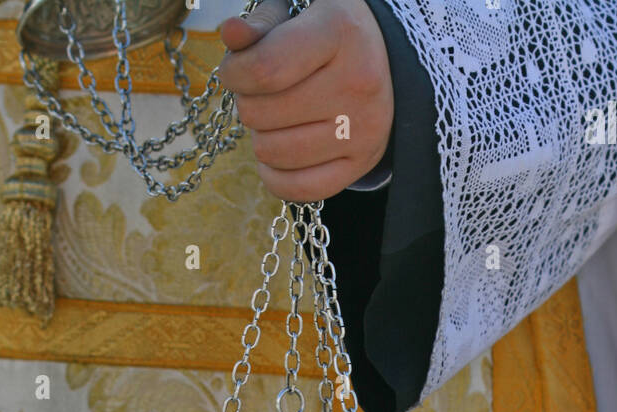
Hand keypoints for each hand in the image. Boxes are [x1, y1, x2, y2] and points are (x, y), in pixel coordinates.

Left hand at [218, 0, 393, 200]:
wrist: (384, 62)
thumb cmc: (326, 36)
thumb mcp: (297, 15)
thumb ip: (261, 24)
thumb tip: (232, 34)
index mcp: (340, 33)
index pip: (264, 70)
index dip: (234, 74)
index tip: (234, 71)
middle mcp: (358, 83)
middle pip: (262, 115)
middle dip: (248, 105)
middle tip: (261, 96)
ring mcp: (363, 129)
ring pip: (273, 153)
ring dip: (260, 138)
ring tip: (274, 119)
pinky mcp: (363, 163)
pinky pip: (299, 189)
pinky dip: (275, 177)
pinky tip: (276, 157)